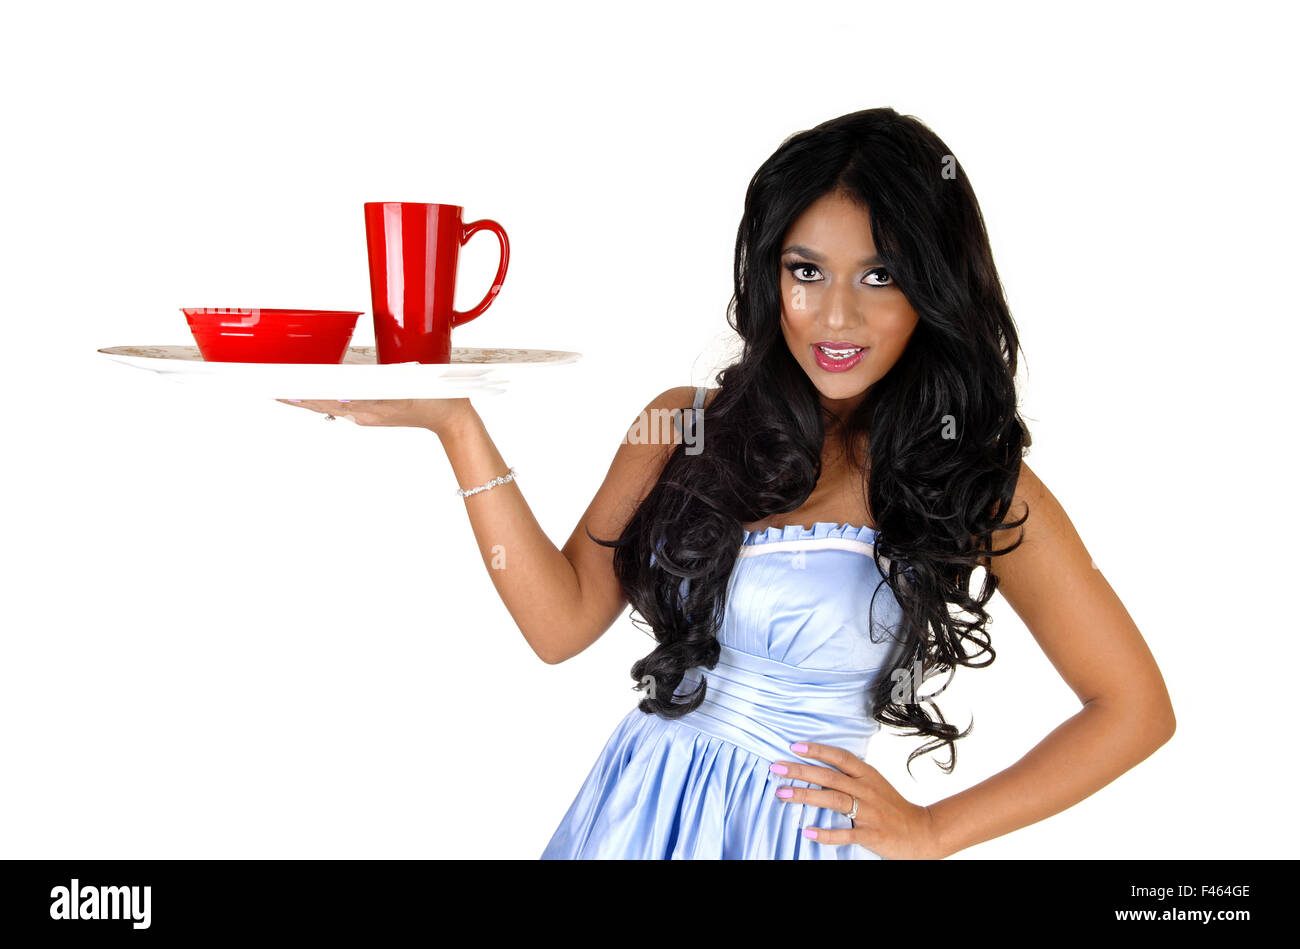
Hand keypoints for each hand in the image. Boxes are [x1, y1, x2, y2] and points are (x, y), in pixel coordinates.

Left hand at [274, 398, 473, 434]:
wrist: (452, 418)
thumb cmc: (436, 399)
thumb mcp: (409, 391)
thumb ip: (376, 393)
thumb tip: (342, 396)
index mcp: (370, 408)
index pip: (327, 400)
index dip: (303, 396)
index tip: (281, 392)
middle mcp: (364, 414)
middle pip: (322, 404)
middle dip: (296, 397)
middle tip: (270, 390)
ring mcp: (367, 415)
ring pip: (330, 405)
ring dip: (307, 399)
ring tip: (283, 392)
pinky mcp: (372, 413)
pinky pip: (342, 406)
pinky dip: (324, 400)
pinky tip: (313, 395)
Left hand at [770, 741, 942, 858]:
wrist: (921, 831)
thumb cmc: (892, 807)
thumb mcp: (874, 784)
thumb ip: (851, 776)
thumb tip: (820, 767)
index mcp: (867, 775)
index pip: (840, 757)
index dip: (817, 750)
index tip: (794, 746)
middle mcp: (866, 790)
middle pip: (829, 776)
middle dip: (801, 771)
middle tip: (776, 767)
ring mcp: (869, 812)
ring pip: (833, 800)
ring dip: (806, 796)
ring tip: (782, 794)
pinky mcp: (871, 834)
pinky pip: (845, 833)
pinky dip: (825, 833)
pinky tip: (806, 831)